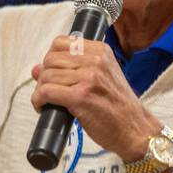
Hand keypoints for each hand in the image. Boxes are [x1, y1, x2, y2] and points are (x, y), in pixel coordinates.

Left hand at [30, 35, 161, 161]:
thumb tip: (36, 69)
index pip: (60, 42)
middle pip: (50, 59)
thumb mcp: (101, 79)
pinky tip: (44, 108)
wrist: (136, 130)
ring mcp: (89, 78)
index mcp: (101, 51)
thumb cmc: (117, 107)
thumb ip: (72, 70)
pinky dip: (39, 101)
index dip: (51, 58)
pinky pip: (46, 92)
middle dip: (44, 76)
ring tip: (48, 102)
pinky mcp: (81, 97)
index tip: (55, 73)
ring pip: (46, 76)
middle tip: (50, 92)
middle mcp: (96, 60)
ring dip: (41, 91)